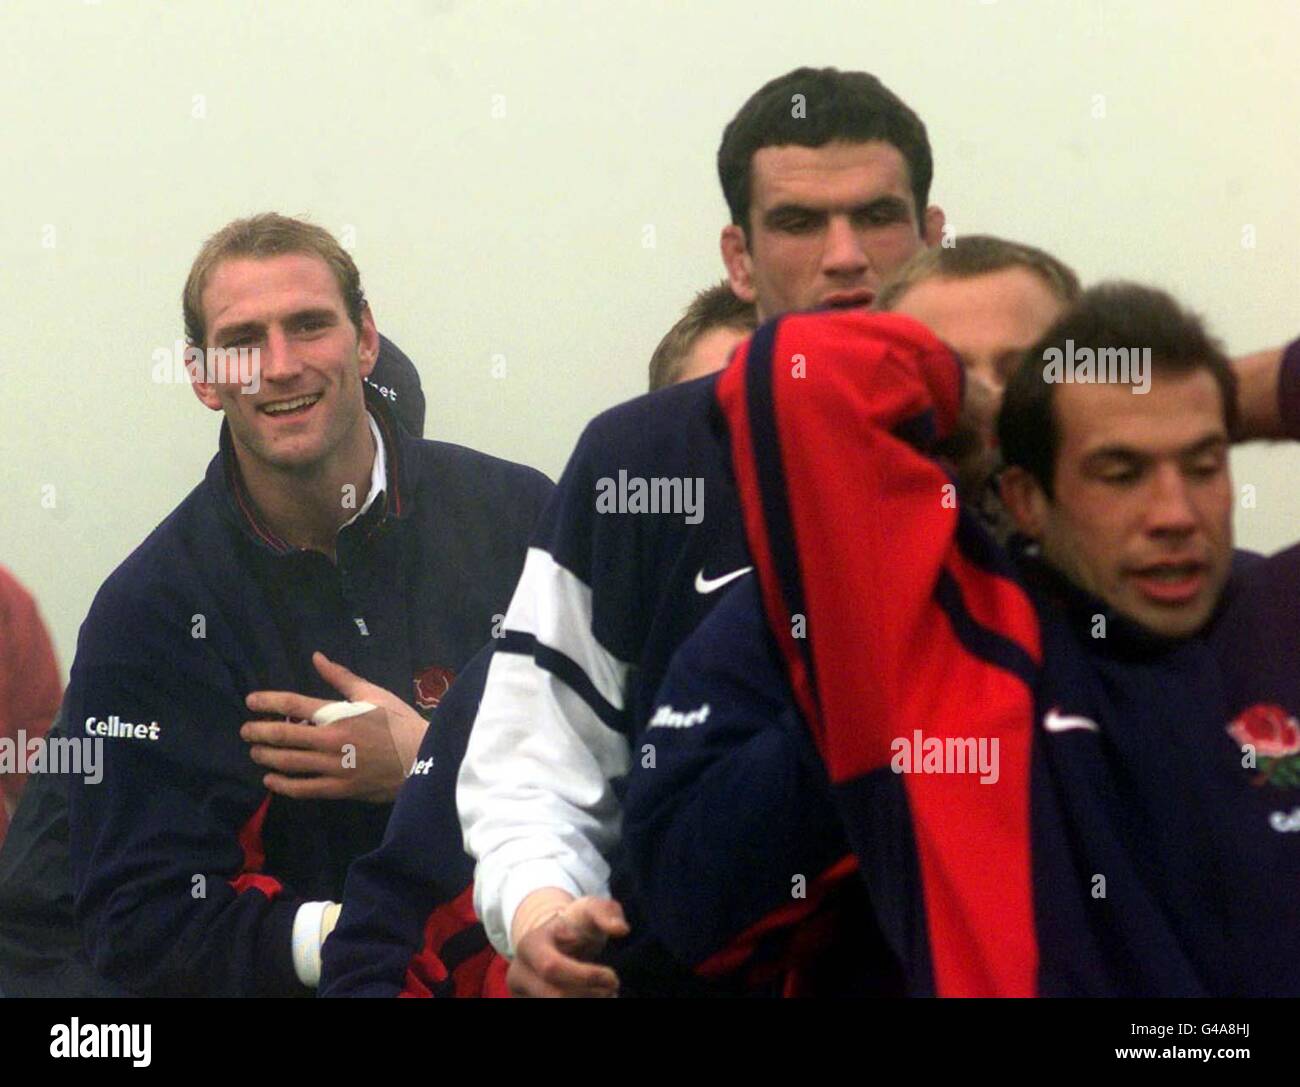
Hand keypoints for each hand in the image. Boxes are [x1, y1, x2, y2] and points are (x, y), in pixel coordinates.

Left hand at [242, 653, 426, 802]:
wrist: (425, 759)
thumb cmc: (400, 722)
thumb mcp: (374, 693)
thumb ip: (341, 678)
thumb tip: (316, 657)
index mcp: (338, 714)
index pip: (292, 704)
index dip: (266, 701)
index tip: (250, 701)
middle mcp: (330, 741)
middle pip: (283, 735)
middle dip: (258, 731)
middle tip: (245, 731)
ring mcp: (333, 767)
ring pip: (288, 762)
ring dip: (266, 756)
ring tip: (255, 751)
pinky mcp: (339, 789)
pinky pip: (302, 789)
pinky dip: (282, 785)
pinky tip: (271, 779)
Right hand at [507, 891, 629, 997]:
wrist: (558, 942)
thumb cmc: (578, 925)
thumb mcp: (592, 910)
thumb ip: (607, 914)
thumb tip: (621, 929)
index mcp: (530, 944)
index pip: (552, 967)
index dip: (586, 976)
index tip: (612, 977)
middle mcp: (518, 972)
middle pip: (555, 996)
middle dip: (590, 995)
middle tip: (612, 990)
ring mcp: (520, 994)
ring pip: (554, 1008)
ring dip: (586, 1003)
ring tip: (605, 995)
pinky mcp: (527, 1004)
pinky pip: (551, 1012)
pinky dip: (579, 1006)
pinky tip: (593, 998)